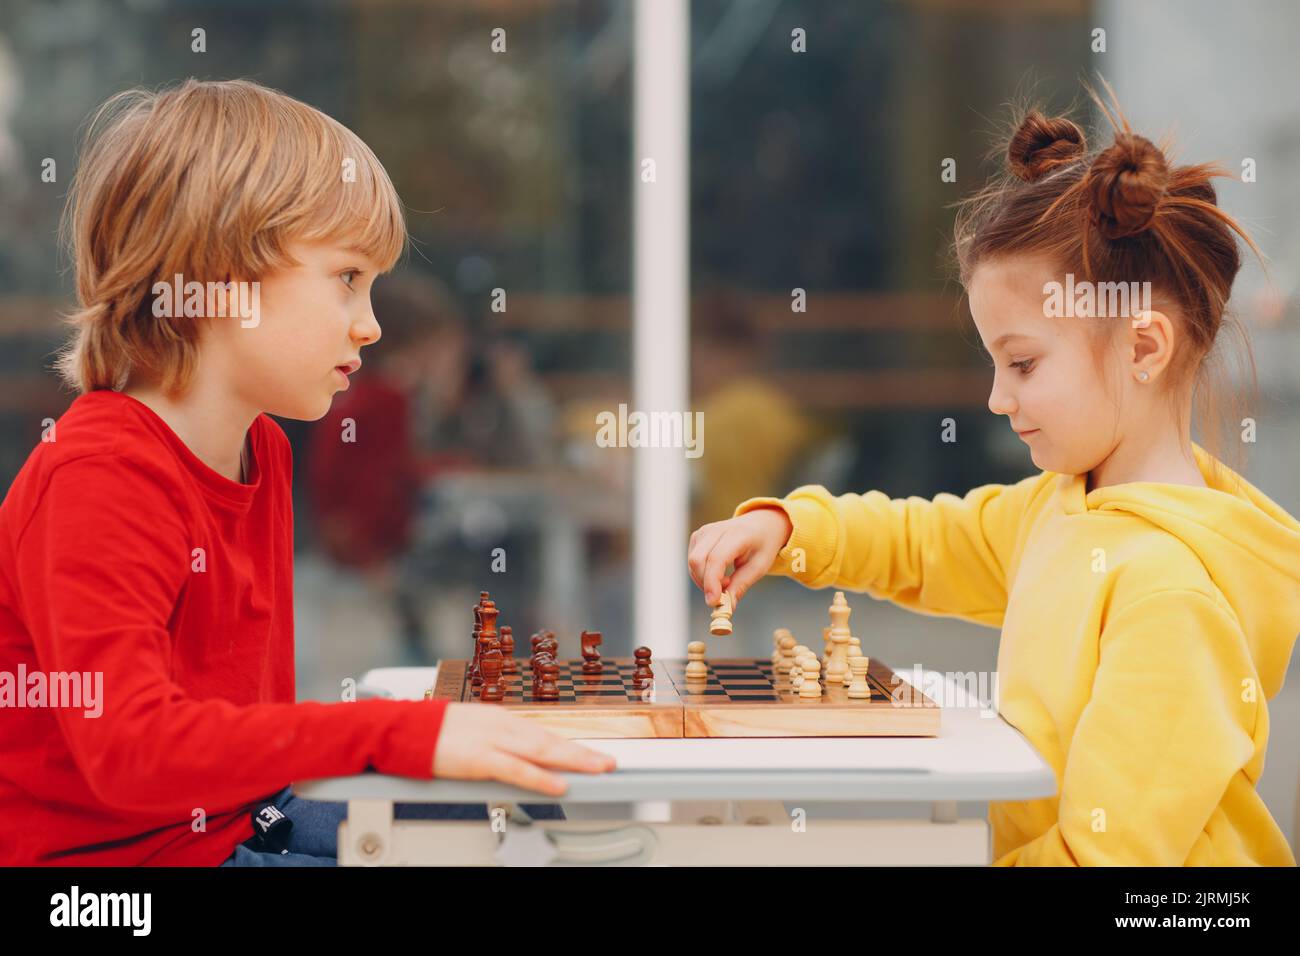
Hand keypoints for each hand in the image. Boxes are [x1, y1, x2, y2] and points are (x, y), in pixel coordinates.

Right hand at [432, 703, 615, 795]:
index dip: (569, 744)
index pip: (543, 732)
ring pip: (542, 751)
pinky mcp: (480, 758)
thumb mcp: (472, 730)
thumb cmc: (433, 732)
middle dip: (582, 751)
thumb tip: (516, 757)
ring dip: (574, 760)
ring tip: (599, 768)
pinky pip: (517, 770)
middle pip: (550, 739)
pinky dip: (541, 777)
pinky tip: (560, 784)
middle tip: (608, 761)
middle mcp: (502, 725)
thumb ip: (495, 742)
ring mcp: (492, 741)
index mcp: (500, 719)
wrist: (405, 729)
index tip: (590, 752)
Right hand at [687, 507, 792, 607]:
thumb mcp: (759, 567)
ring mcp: (704, 531)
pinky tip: (719, 574)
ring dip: (704, 581)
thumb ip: (741, 585)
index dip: (712, 582)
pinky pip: (692, 562)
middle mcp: (717, 529)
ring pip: (692, 562)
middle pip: (698, 560)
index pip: (716, 558)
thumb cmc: (762, 546)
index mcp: (738, 534)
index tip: (714, 602)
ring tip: (727, 581)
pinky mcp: (697, 536)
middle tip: (725, 594)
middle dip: (706, 584)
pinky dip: (702, 575)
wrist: (760, 524)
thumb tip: (726, 608)